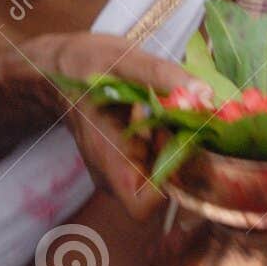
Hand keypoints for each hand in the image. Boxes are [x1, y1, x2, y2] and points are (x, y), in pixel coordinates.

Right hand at [22, 33, 211, 219]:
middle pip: (160, 189)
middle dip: (180, 154)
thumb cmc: (87, 63)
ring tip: (165, 108)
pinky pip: (155, 159)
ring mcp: (117, 169)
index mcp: (106, 159)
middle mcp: (112, 175)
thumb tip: (207, 96)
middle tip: (179, 115)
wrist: (59, 68)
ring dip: (175, 143)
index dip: (167, 180)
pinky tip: (158, 110)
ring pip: (161, 173)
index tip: (171, 137)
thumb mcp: (124, 59)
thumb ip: (163, 77)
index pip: (142, 205)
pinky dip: (166, 137)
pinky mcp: (125, 158)